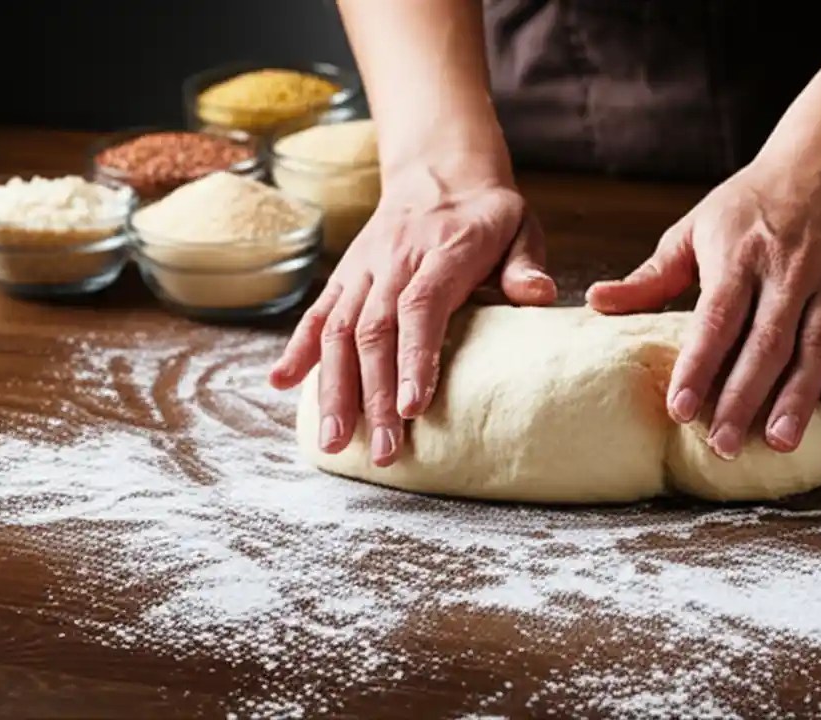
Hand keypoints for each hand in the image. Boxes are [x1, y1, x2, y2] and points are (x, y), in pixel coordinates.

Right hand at [270, 164, 556, 465]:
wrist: (439, 171)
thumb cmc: (486, 215)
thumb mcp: (519, 228)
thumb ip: (525, 265)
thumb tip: (539, 296)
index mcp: (442, 251)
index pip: (421, 307)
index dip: (413, 358)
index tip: (411, 408)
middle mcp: (393, 261)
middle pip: (375, 331)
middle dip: (373, 396)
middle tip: (382, 451)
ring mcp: (362, 270)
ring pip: (339, 331)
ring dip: (333, 389)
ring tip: (333, 443)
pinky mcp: (343, 277)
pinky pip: (315, 314)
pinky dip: (297, 350)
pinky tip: (281, 385)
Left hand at [587, 138, 820, 459]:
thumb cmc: (752, 203)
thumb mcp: (697, 228)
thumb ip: (652, 276)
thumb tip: (596, 302)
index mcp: (740, 255)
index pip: (716, 319)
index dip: (698, 366)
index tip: (679, 409)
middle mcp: (787, 271)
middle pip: (765, 344)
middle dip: (744, 398)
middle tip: (724, 446)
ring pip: (814, 348)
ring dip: (796, 397)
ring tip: (778, 442)